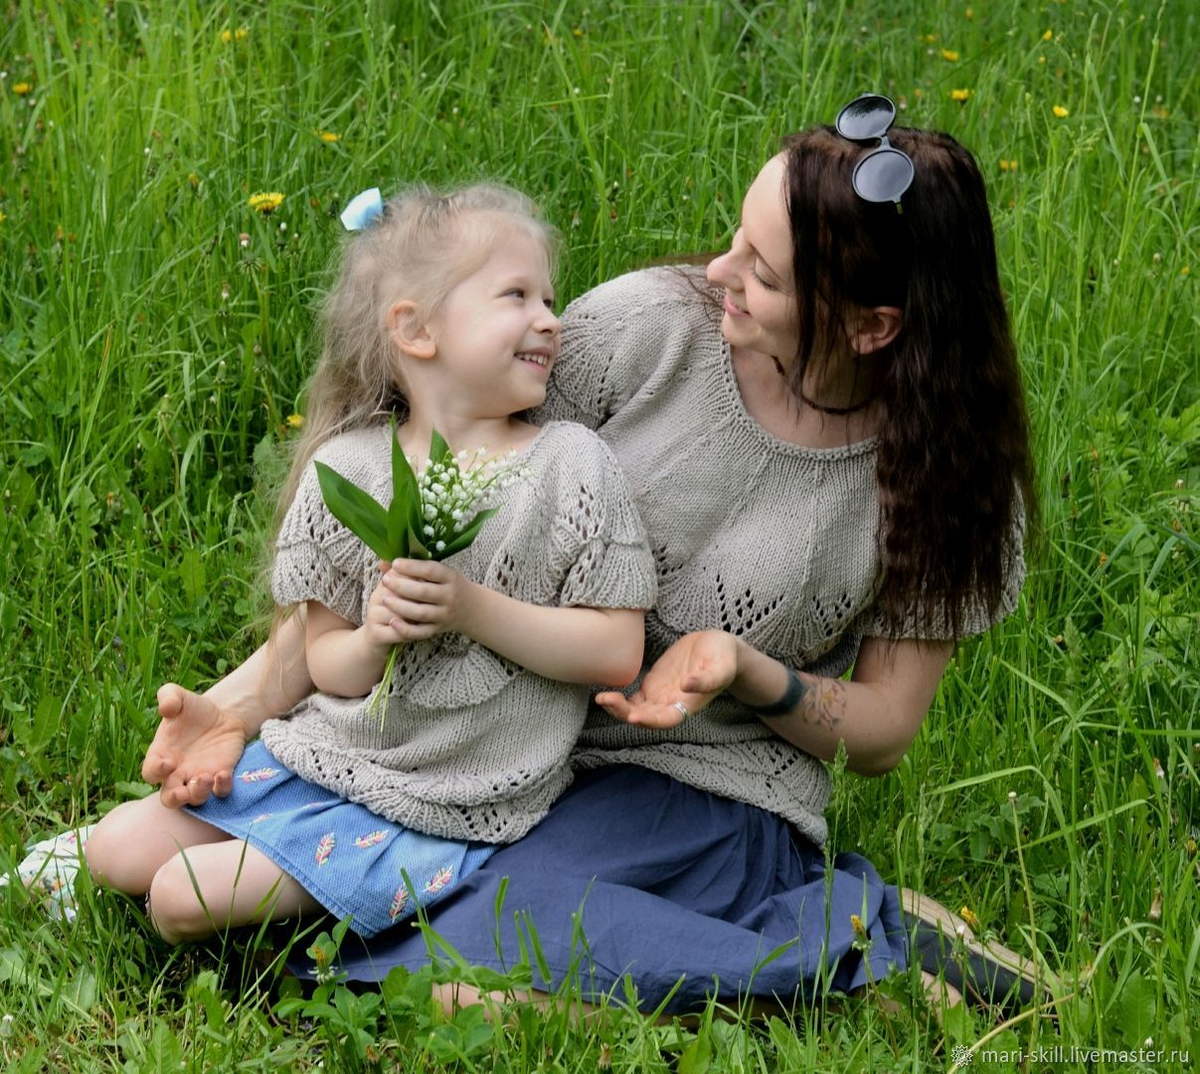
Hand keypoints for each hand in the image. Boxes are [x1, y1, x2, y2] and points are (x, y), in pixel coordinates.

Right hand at [143, 684, 249, 807]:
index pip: (150, 772)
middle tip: (182, 791)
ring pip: (194, 799)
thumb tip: (166, 708)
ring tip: (205, 778)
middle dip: (174, 798)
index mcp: (162, 755)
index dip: (155, 771)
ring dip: (198, 794)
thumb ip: (169, 697)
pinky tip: (224, 774)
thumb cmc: (193, 709)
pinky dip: (221, 788)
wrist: (223, 714)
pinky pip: (220, 791)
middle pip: (169, 798)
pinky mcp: (221, 775)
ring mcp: (199, 777)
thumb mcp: (180, 696)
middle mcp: (178, 772)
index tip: (167, 762)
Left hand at [371, 557, 473, 642]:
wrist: (470, 608)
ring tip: (384, 598)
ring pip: (420, 613)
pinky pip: (420, 632)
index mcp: (450, 577)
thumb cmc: (447, 585)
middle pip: (423, 592)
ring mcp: (444, 615)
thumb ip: (412, 567)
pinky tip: (392, 622)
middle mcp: (450, 596)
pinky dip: (405, 629)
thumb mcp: (438, 572)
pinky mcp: (437, 630)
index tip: (395, 563)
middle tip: (385, 580)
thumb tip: (383, 562)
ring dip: (400, 606)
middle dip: (401, 586)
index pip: (431, 571)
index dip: (411, 567)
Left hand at [595, 630, 741, 727]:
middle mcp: (672, 704)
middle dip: (624, 713)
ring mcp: (660, 695)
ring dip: (618, 708)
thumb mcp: (722, 666)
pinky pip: (633, 698)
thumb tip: (687, 684)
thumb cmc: (724, 658)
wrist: (718, 648)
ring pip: (635, 709)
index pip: (667, 719)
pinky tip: (605, 692)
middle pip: (645, 717)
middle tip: (606, 700)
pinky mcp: (653, 684)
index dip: (650, 721)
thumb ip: (708, 678)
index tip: (633, 716)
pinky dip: (620, 698)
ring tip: (601, 698)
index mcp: (688, 704)